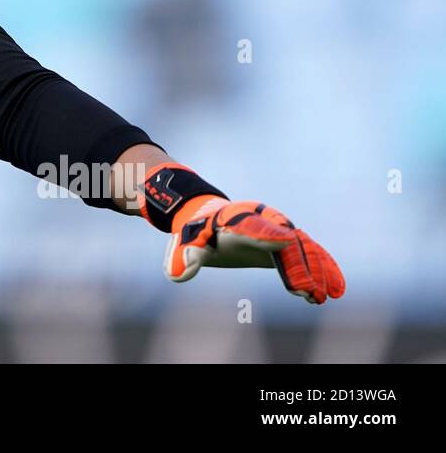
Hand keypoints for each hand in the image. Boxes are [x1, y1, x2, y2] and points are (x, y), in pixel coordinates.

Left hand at [163, 195, 345, 304]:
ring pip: (304, 247)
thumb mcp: (188, 242)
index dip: (266, 233)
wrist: (213, 219)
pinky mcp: (289, 242)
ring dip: (318, 270)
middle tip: (308, 293)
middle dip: (298, 265)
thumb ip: (185, 256)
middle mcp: (263, 219)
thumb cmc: (199, 233)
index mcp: (235, 217)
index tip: (284, 241)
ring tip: (325, 297)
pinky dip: (325, 269)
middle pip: (284, 240)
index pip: (251, 225)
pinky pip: (312, 253)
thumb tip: (178, 275)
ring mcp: (279, 228)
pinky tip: (335, 290)